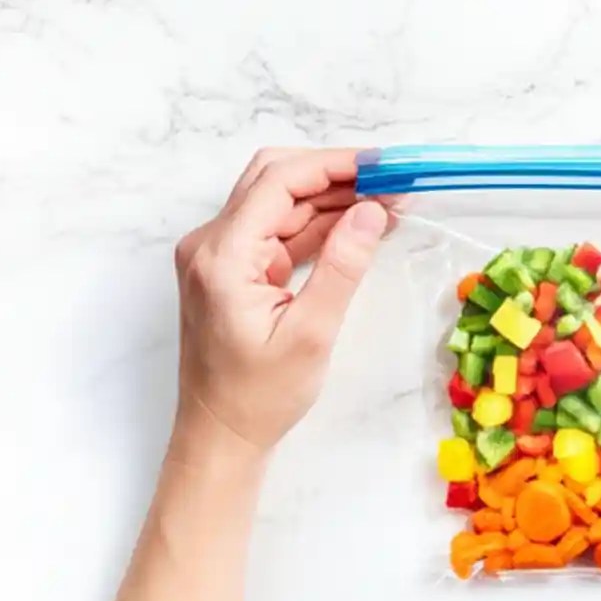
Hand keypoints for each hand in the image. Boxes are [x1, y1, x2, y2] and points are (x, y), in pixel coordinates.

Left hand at [172, 148, 388, 454]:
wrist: (220, 436)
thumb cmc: (259, 397)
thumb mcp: (311, 333)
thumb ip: (343, 266)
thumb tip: (372, 210)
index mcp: (222, 256)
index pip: (279, 181)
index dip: (334, 165)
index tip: (383, 166)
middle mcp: (210, 245)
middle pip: (275, 179)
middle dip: (335, 174)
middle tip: (390, 181)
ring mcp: (218, 255)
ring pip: (279, 203)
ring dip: (331, 199)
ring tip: (387, 203)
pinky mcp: (232, 269)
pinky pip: (277, 231)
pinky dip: (318, 225)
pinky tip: (358, 226)